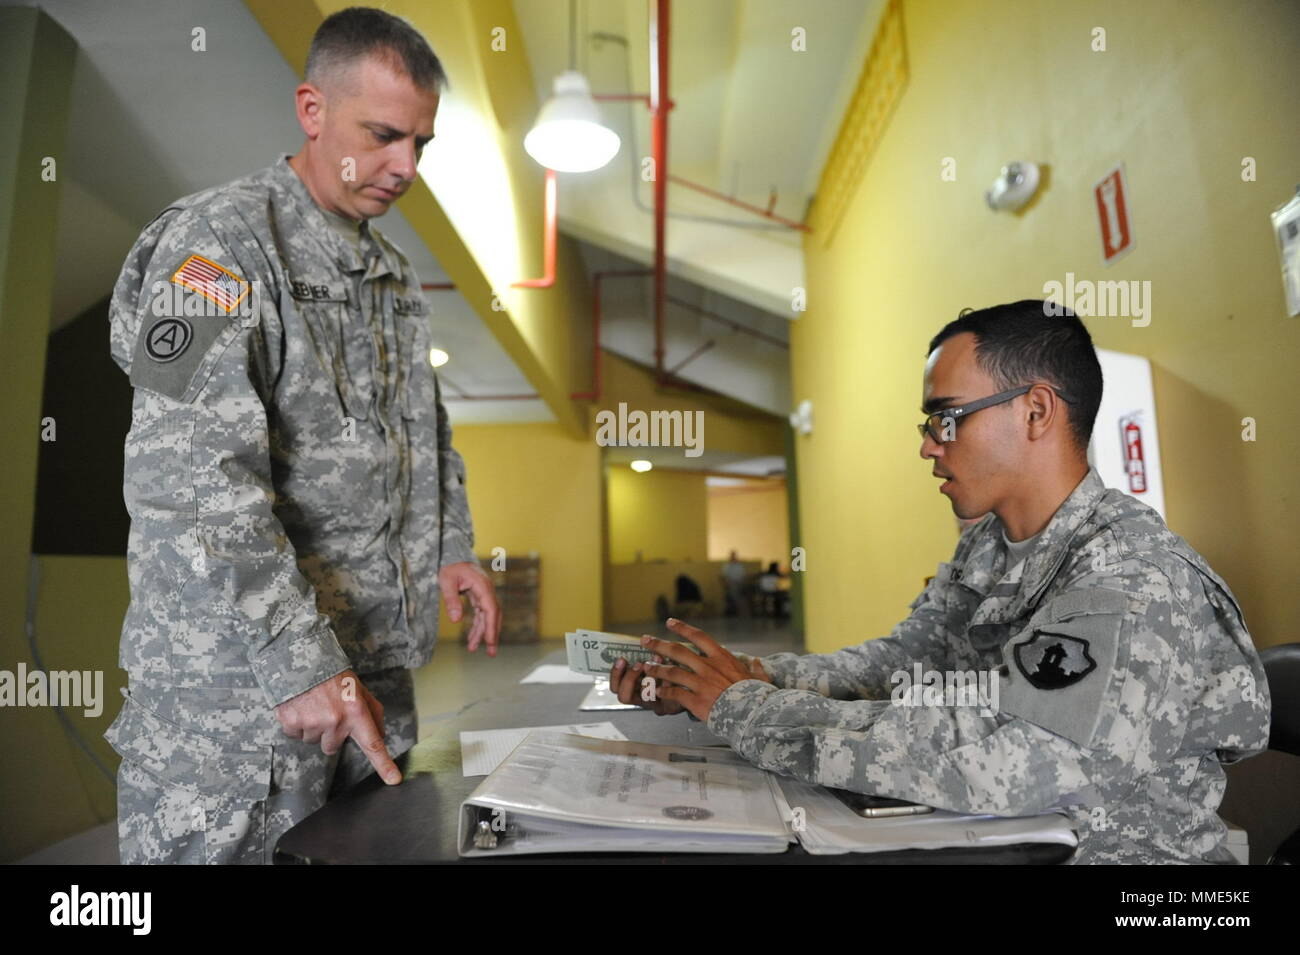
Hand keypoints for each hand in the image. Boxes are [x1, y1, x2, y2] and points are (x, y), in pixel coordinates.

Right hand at [274, 670, 400, 784]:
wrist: (303, 660)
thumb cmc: (335, 677)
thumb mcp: (360, 691)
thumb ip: (373, 713)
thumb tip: (380, 737)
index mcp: (356, 712)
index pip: (373, 743)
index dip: (384, 764)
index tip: (394, 780)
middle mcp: (335, 720)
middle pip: (333, 747)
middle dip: (330, 732)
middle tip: (328, 711)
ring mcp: (313, 722)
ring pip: (313, 741)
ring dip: (313, 727)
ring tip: (313, 705)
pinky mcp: (292, 722)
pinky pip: (296, 735)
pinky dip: (297, 723)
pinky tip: (300, 707)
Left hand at [439, 561, 500, 655]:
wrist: (452, 556)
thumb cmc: (450, 567)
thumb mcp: (446, 581)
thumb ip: (451, 600)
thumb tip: (456, 620)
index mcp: (482, 586)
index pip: (491, 609)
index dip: (491, 626)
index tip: (490, 642)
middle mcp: (487, 591)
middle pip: (493, 616)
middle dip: (492, 635)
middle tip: (492, 653)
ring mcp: (484, 595)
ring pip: (487, 618)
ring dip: (482, 633)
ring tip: (473, 649)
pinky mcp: (479, 598)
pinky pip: (481, 615)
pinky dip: (477, 627)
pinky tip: (472, 639)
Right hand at [609, 653, 685, 715]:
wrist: (690, 688)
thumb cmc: (668, 675)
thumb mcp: (651, 666)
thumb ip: (645, 658)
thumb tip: (644, 640)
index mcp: (633, 690)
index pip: (616, 687)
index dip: (616, 674)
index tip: (621, 659)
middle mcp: (642, 699)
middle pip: (624, 697)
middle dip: (629, 679)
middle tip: (638, 664)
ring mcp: (655, 704)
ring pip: (644, 696)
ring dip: (649, 678)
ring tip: (656, 662)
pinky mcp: (671, 706)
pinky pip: (667, 696)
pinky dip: (669, 680)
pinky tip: (673, 669)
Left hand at [639, 618, 772, 721]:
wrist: (753, 714)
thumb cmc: (757, 696)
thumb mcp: (759, 678)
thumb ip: (756, 669)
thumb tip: (757, 661)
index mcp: (722, 658)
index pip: (698, 637)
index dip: (682, 628)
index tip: (669, 622)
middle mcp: (708, 667)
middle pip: (678, 651)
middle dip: (659, 644)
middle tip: (645, 640)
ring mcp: (700, 683)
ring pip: (672, 672)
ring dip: (657, 669)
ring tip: (646, 667)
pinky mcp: (695, 700)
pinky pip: (674, 693)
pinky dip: (664, 692)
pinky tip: (657, 692)